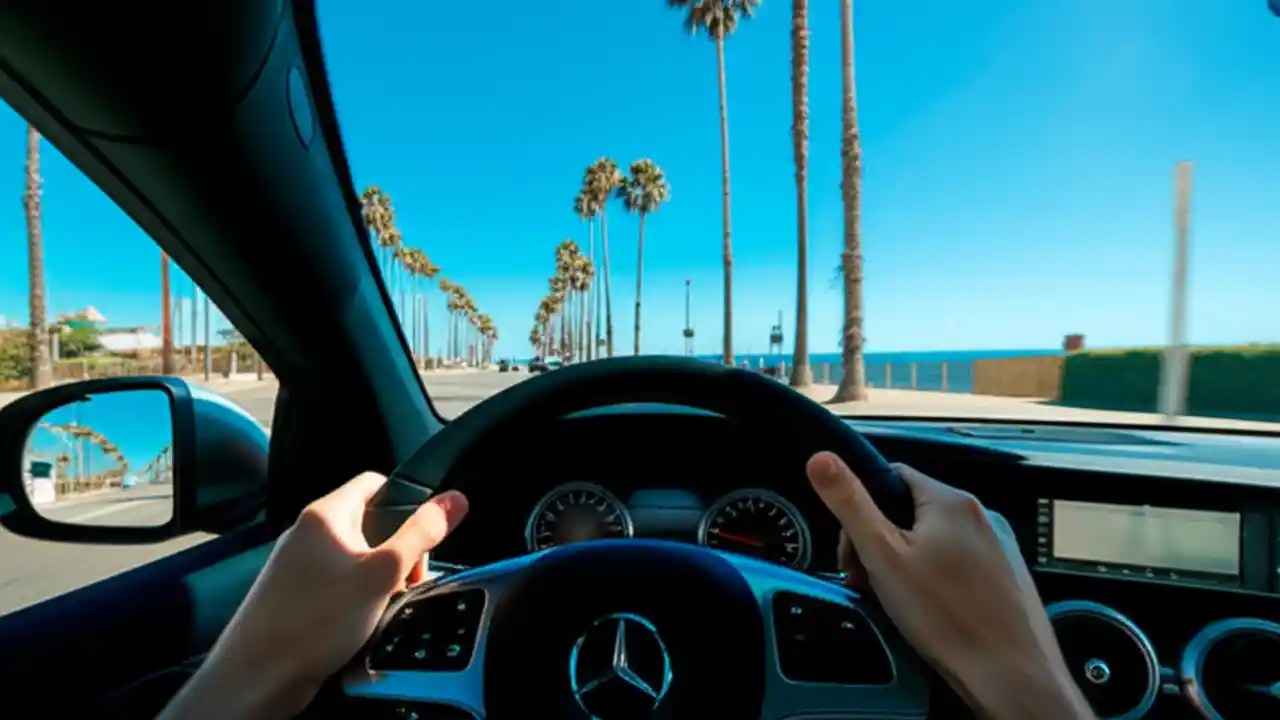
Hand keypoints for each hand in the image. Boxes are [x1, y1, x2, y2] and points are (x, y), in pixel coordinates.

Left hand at [160, 473, 468, 719]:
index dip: (406, 503)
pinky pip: (339, 585)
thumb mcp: (383, 574)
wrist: (258, 676)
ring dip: (379, 581)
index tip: (422, 537)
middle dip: (397, 553)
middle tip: (406, 582)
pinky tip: (362, 624)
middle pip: (370, 524)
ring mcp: (298, 565)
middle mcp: (308, 533)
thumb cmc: (314, 621)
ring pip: (356, 559)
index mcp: (326, 514)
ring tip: (384, 608)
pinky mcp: (295, 595)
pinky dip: (358, 600)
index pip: (376, 483)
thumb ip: (421, 534)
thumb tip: (455, 499)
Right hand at [805, 453, 1092, 719]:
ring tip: (895, 598)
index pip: (891, 476)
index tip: (852, 547)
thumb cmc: (946, 616)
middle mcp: (978, 514)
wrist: (1009, 673)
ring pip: (932, 540)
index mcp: (949, 500)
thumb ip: (850, 504)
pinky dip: (934, 578)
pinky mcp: (1003, 575)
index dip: (861, 508)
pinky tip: (927, 608)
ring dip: (904, 562)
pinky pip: (956, 563)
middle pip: (910, 511)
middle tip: (867, 579)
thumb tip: (820, 458)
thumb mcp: (883, 556)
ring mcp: (995, 545)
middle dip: (880, 541)